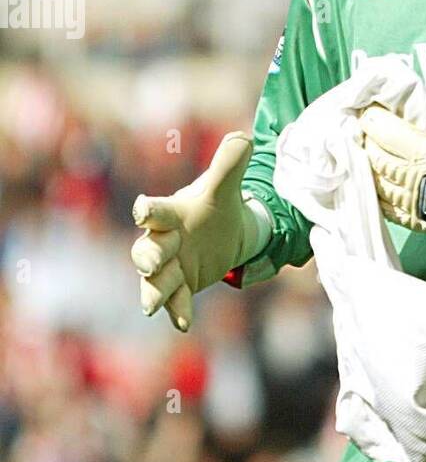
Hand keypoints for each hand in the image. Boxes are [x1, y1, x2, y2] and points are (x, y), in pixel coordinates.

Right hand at [130, 132, 256, 331]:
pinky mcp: (180, 286)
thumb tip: (245, 138)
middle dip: (147, 257)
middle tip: (151, 263)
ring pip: (154, 281)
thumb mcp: (226, 186)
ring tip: (152, 306)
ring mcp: (169, 267)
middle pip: (147, 250)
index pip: (155, 210)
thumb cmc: (215, 206)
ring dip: (152, 291)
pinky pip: (175, 300)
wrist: (224, 231)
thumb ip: (231, 163)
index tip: (143, 210)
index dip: (148, 210)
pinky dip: (177, 311)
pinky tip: (183, 323)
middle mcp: (163, 242)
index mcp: (170, 213)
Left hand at [357, 100, 425, 231]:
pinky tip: (378, 177)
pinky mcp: (418, 222)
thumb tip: (396, 102)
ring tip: (368, 151)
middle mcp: (418, 181)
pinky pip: (385, 207)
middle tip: (365, 129)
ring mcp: (416, 206)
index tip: (367, 111)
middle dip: (366, 140)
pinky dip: (377, 190)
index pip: (384, 132)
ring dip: (368, 165)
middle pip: (375, 157)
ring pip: (376, 183)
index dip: (371, 118)